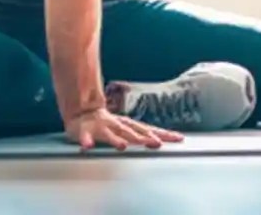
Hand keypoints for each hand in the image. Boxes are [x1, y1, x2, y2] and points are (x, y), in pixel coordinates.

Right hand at [64, 107, 184, 152]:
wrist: (82, 113)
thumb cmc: (108, 124)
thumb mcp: (127, 129)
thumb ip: (143, 135)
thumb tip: (162, 140)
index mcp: (129, 125)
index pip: (149, 130)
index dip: (164, 134)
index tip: (178, 138)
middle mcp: (117, 124)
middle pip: (133, 131)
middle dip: (144, 137)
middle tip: (156, 143)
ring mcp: (101, 127)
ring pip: (110, 133)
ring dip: (116, 139)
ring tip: (122, 146)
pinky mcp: (85, 131)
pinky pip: (85, 137)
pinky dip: (87, 141)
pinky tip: (88, 146)